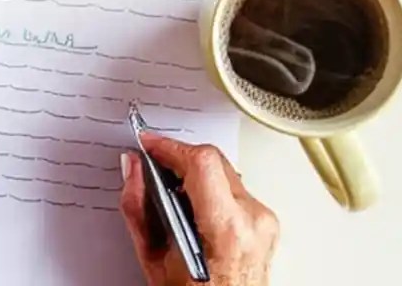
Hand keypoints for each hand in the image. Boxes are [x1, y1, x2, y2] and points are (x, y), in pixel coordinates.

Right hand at [120, 134, 279, 285]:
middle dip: (179, 157)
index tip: (149, 144)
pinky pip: (234, 188)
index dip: (168, 146)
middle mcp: (253, 219)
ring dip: (194, 173)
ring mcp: (265, 220)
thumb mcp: (155, 257)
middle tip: (154, 163)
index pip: (201, 162)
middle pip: (214, 160)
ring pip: (224, 171)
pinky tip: (193, 203)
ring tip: (171, 189)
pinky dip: (210, 188)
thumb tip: (133, 170)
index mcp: (227, 229)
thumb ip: (138, 207)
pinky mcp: (267, 221)